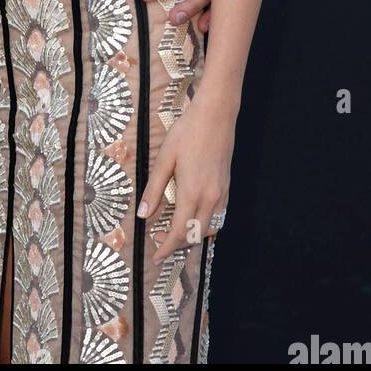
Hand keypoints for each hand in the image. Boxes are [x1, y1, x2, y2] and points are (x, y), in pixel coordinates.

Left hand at [137, 96, 233, 265]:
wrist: (216, 115)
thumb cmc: (187, 132)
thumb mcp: (165, 158)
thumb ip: (154, 189)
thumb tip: (143, 215)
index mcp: (192, 192)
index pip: (179, 232)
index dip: (166, 248)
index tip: (155, 256)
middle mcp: (210, 198)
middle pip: (194, 235)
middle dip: (177, 244)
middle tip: (158, 240)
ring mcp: (222, 194)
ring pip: (208, 228)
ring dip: (191, 234)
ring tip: (173, 230)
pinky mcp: (227, 187)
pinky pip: (217, 216)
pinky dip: (203, 223)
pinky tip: (192, 216)